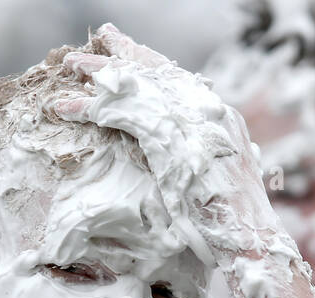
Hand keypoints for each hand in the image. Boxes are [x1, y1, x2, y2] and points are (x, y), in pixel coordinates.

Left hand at [52, 25, 314, 297]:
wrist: (247, 239)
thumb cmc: (234, 223)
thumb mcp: (222, 181)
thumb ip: (205, 160)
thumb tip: (187, 157)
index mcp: (223, 117)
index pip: (182, 79)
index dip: (152, 62)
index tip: (129, 48)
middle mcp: (210, 111)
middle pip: (159, 72)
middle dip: (124, 55)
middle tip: (97, 41)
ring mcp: (191, 123)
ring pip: (135, 87)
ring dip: (99, 75)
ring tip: (70, 65)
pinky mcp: (169, 141)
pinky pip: (120, 116)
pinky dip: (91, 110)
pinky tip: (67, 107)